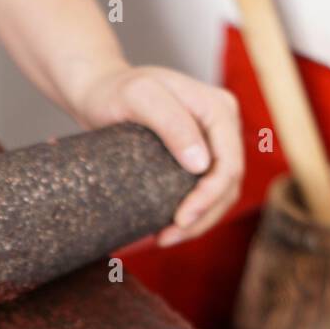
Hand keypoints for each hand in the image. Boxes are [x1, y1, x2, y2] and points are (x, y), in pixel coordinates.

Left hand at [71, 64, 244, 245]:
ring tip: (165, 238)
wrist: (101, 91)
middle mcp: (223, 125)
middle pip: (229, 183)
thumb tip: (201, 164)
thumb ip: (172, 123)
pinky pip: (205, 192)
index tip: (180, 219)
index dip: (209, 197)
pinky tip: (166, 228)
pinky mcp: (198, 157)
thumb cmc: (116, 90)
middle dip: (204, 215)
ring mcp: (212, 142)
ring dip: (199, 221)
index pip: (229, 163)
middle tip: (168, 237)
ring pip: (220, 193)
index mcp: (218, 108)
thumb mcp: (141, 97)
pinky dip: (191, 213)